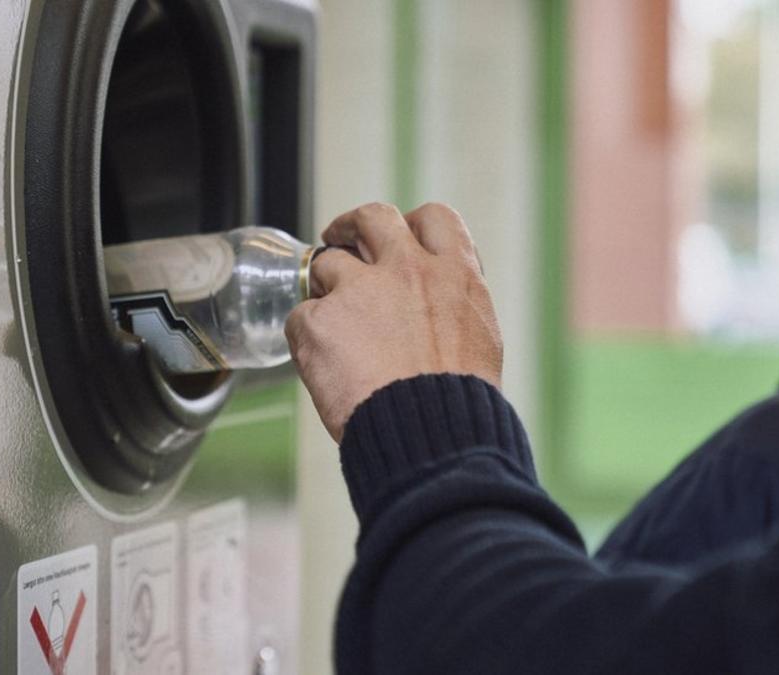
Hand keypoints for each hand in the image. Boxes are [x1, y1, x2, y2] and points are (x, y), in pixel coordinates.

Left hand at [287, 202, 502, 441]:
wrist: (429, 436)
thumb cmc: (458, 405)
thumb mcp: (478, 341)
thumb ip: (453, 309)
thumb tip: (438, 309)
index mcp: (454, 274)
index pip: (434, 219)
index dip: (412, 225)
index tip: (400, 237)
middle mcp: (406, 270)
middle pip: (371, 217)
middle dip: (351, 226)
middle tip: (339, 240)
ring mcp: (358, 291)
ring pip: (326, 264)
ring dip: (325, 287)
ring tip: (331, 323)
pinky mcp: (318, 322)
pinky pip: (299, 316)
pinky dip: (305, 336)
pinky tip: (320, 363)